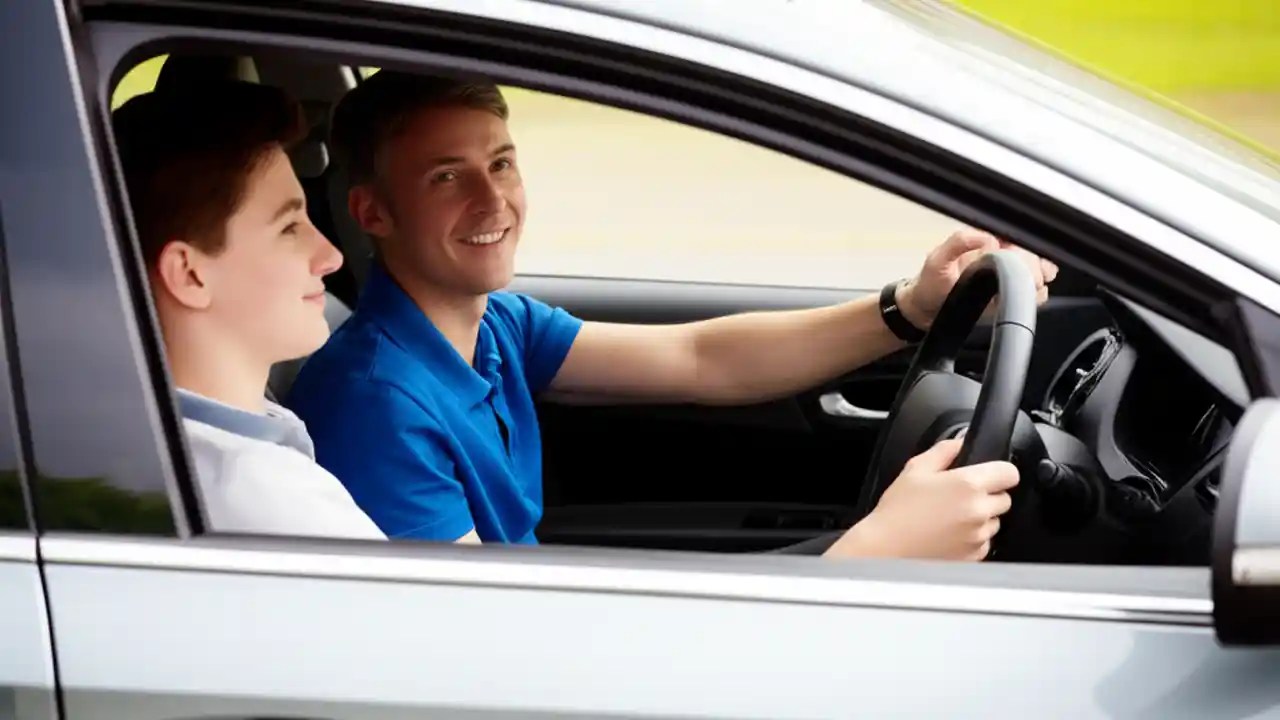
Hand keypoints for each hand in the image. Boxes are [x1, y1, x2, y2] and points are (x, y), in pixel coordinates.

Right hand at [825, 438, 1018, 560]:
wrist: (886, 549)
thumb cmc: (897, 511)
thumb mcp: (916, 469)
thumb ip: (944, 450)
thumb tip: (961, 443)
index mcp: (968, 485)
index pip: (1010, 473)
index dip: (1000, 471)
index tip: (990, 474)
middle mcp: (979, 511)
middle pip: (1004, 498)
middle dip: (987, 495)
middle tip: (960, 496)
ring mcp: (978, 536)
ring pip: (995, 521)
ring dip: (981, 517)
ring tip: (951, 517)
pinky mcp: (974, 555)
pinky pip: (985, 542)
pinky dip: (973, 538)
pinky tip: (950, 533)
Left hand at [896, 229, 1058, 330]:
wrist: (926, 311)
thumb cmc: (929, 283)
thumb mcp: (937, 259)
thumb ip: (958, 243)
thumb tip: (987, 237)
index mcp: (987, 242)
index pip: (1017, 237)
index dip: (1025, 248)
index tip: (1022, 260)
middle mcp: (1001, 257)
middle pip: (1033, 255)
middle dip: (1035, 266)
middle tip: (1028, 279)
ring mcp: (1007, 277)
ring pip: (1039, 272)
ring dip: (1039, 280)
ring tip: (1030, 288)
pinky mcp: (1010, 296)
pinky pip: (1035, 292)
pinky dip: (1038, 294)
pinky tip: (1030, 297)